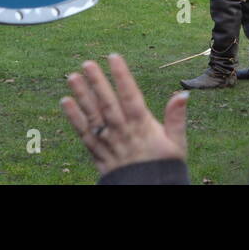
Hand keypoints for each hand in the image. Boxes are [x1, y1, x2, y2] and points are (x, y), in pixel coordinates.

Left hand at [61, 54, 187, 175]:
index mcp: (143, 126)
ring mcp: (108, 142)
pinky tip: (65, 102)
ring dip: (82, 96)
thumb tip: (183, 94)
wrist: (146, 192)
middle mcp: (123, 132)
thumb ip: (176, 118)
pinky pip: (84, 133)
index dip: (122, 76)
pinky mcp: (97, 152)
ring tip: (72, 77)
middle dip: (98, 82)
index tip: (114, 57)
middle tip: (87, 64)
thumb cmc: (163, 166)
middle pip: (108, 104)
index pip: (131, 97)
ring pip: (93, 116)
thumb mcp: (176, 144)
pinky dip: (74, 118)